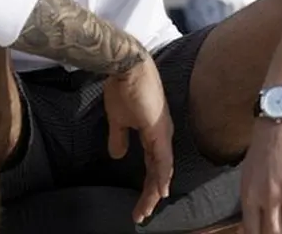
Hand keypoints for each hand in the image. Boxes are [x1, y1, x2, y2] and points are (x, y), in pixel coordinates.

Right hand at [103, 58, 173, 222]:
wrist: (126, 67)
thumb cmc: (122, 87)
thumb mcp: (118, 118)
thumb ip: (119, 137)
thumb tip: (118, 155)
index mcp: (154, 129)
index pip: (154, 162)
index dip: (149, 182)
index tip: (142, 202)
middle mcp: (163, 131)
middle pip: (160, 168)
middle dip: (151, 192)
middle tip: (143, 213)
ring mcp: (162, 130)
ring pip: (163, 167)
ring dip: (154, 189)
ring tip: (147, 209)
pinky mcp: (158, 128)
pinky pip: (162, 158)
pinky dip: (161, 175)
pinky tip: (160, 190)